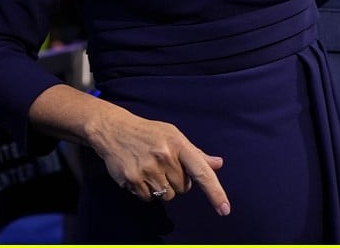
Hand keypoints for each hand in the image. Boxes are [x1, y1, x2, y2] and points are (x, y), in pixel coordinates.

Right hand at [89, 107, 228, 213]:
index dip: (215, 192)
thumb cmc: (149, 133)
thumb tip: (218, 164)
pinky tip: (140, 174)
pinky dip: (146, 191)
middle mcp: (164, 157)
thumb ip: (196, 154)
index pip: (202, 171)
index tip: (225, 209)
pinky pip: (148, 199)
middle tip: (165, 165)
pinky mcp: (132, 179)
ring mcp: (148, 169)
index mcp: (178, 144)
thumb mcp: (174, 135)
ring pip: (167, 196)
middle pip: (183, 188)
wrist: (114, 130)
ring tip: (152, 169)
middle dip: (177, 181)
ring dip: (162, 188)